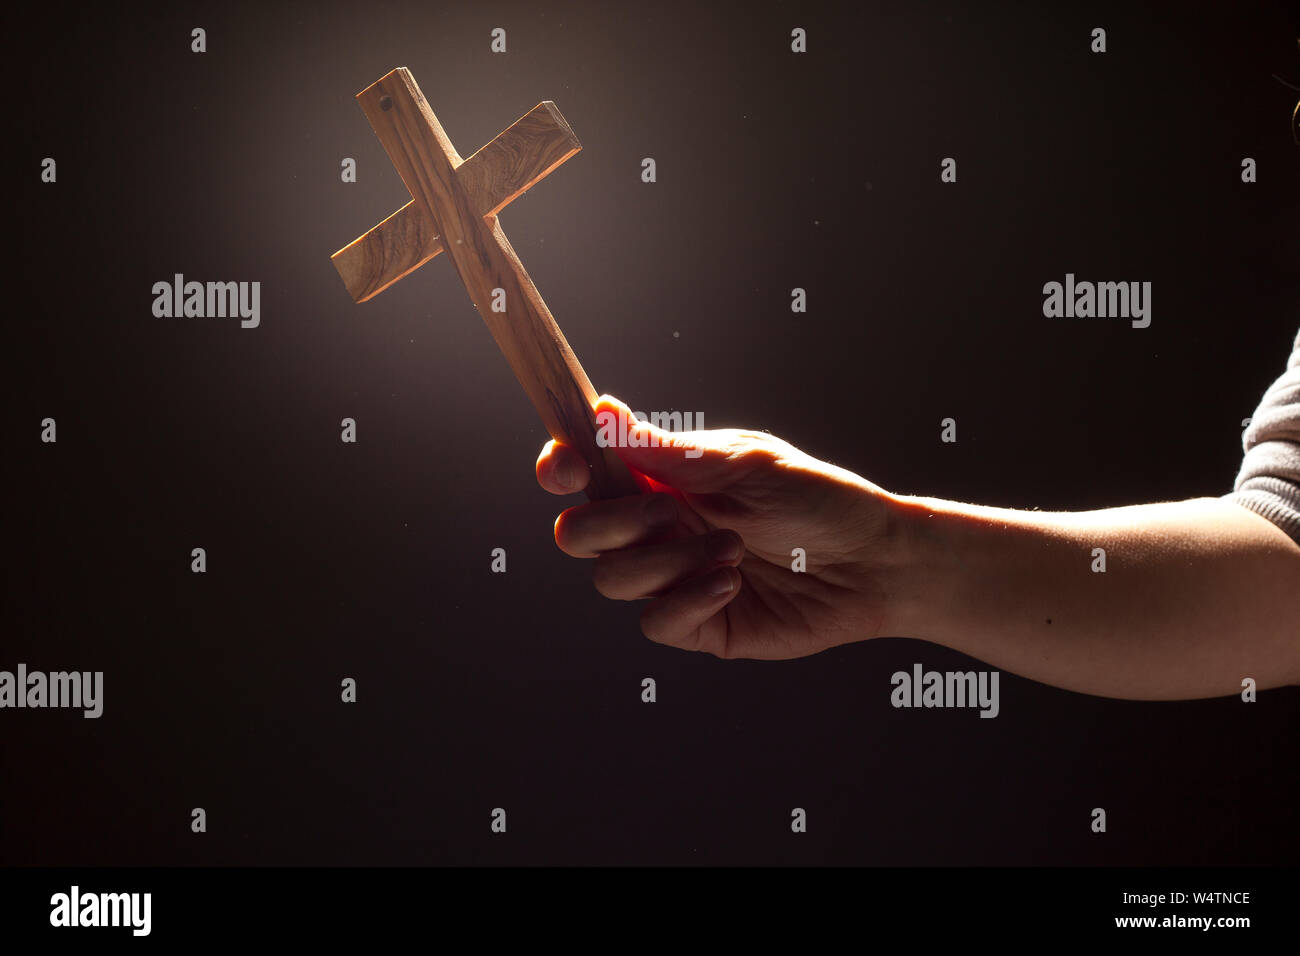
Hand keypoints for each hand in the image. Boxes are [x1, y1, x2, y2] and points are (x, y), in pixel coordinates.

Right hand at [535, 396, 898, 658]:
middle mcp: (657, 528)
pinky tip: (731, 583)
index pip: (584, 473)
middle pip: (578, 534)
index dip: (560, 468)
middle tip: (669, 510)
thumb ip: (668, 451)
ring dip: (667, 560)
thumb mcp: (745, 464)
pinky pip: (655, 623)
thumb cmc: (819, 500)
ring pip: (612, 579)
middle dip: (610, 523)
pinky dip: (687, 599)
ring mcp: (672, 579)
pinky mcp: (697, 624)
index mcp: (661, 478)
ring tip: (732, 548)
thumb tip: (602, 412)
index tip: (566, 466)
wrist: (875, 562)